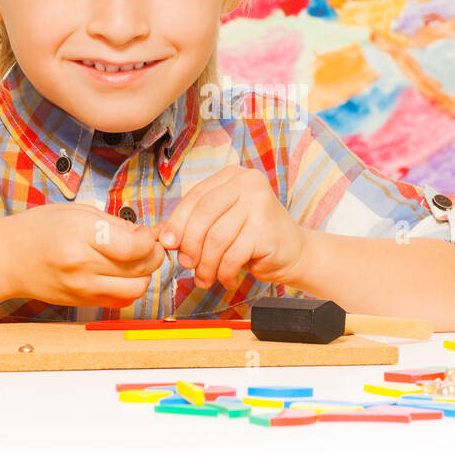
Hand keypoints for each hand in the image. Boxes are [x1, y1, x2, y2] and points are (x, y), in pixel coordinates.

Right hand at [4, 203, 164, 307]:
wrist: (6, 259)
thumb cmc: (39, 229)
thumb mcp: (76, 212)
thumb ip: (115, 223)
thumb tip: (146, 233)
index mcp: (81, 235)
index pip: (135, 247)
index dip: (150, 240)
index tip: (146, 233)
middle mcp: (83, 265)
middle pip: (141, 269)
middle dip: (153, 255)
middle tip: (147, 245)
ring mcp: (82, 288)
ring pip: (136, 290)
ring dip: (145, 275)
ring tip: (136, 261)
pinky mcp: (82, 302)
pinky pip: (121, 301)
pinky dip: (130, 289)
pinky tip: (122, 275)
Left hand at [154, 165, 306, 289]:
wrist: (294, 252)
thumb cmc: (253, 237)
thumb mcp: (220, 224)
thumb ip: (193, 225)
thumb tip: (161, 235)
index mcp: (232, 176)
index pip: (195, 197)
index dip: (177, 222)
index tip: (168, 243)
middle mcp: (248, 183)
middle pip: (203, 215)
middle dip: (190, 245)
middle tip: (187, 265)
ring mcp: (260, 204)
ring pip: (216, 239)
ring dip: (207, 265)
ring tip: (208, 277)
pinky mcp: (266, 229)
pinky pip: (232, 255)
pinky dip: (224, 272)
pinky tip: (227, 278)